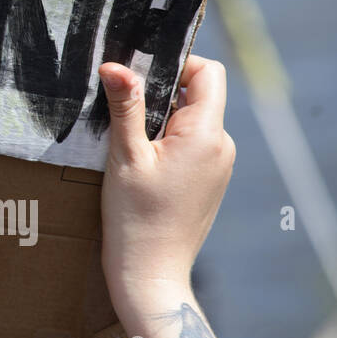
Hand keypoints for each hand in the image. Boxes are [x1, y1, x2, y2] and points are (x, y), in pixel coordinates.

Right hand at [97, 54, 234, 324]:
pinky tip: (138, 164)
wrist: (150, 273)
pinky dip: (165, 141)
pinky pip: (190, 144)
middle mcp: (221, 146)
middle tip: (121, 111)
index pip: (207, 72)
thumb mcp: (125, 156)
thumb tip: (115, 65)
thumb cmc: (135, 218)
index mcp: (206, 134)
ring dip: (159, 120)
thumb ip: (124, 106)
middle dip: (160, 93)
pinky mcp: (208, 180)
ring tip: (126, 143)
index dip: (175, 64)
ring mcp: (218, 165)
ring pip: (190, 120)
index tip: (137, 77)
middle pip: (197, 94)